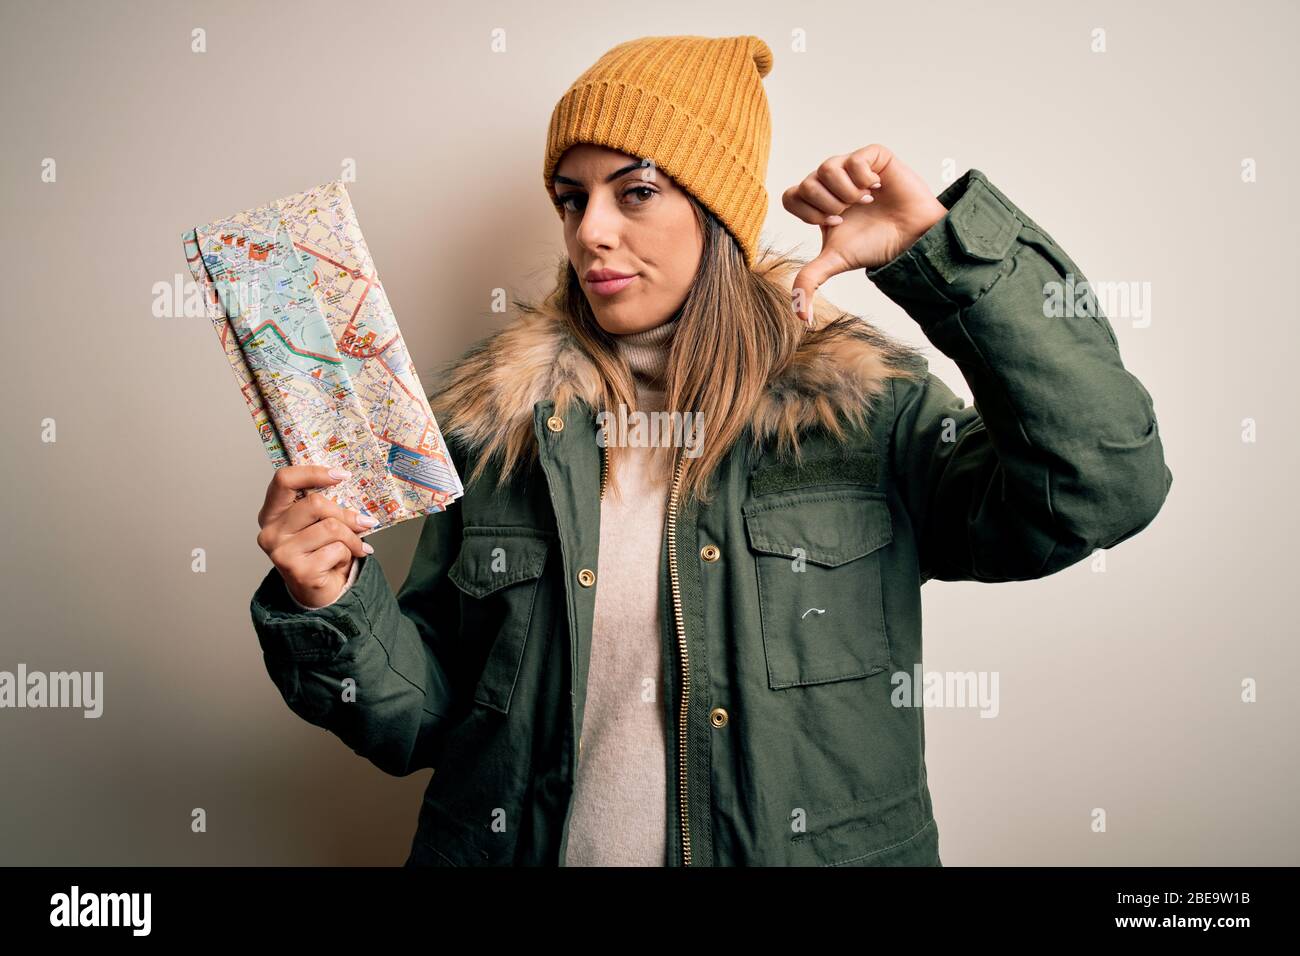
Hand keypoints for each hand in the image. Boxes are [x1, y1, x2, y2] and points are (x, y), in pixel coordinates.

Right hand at [256, 465, 376, 607]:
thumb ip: (325, 505)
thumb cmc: (319, 551)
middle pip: (315, 504)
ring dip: (352, 538)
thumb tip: (350, 485)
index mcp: (272, 514)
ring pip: (331, 528)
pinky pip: (336, 550)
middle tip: (365, 522)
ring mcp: (281, 553)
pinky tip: (340, 562)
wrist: (318, 592)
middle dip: (346, 513)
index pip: (284, 480)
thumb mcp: (318, 523)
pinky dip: (348, 555)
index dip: (314, 472)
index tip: (342, 475)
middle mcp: (270, 532)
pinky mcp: (298, 571)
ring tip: (355, 546)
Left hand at [783, 144, 948, 323]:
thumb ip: (809, 281)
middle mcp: (830, 182)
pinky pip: (855, 159)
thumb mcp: (835, 262)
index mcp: (816, 202)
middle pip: (807, 183)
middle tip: (851, 214)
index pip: (790, 197)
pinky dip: (864, 179)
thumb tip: (800, 316)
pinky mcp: (873, 155)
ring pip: (827, 168)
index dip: (809, 213)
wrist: (911, 238)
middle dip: (829, 206)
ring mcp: (850, 166)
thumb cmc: (875, 246)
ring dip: (847, 193)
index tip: (835, 223)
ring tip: (865, 202)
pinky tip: (877, 189)